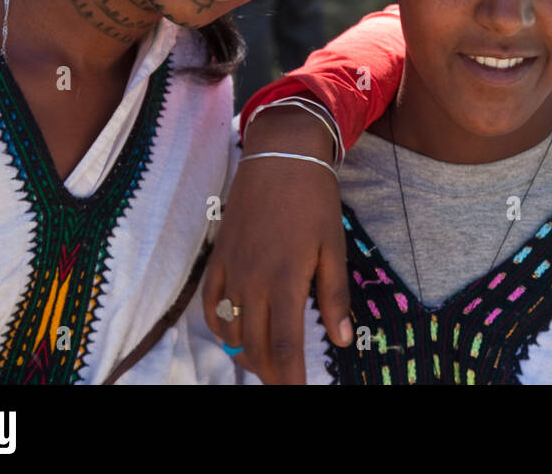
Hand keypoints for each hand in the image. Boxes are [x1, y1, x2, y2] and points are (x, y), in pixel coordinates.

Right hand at [202, 106, 352, 383]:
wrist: (279, 156)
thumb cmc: (313, 200)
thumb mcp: (333, 247)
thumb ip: (333, 296)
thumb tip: (341, 340)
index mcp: (285, 281)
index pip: (285, 349)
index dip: (290, 380)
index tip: (299, 394)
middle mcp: (252, 282)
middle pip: (256, 347)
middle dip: (272, 373)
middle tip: (288, 382)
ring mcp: (230, 271)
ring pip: (232, 331)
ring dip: (248, 354)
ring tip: (268, 365)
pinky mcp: (217, 259)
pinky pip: (210, 305)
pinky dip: (221, 328)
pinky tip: (235, 336)